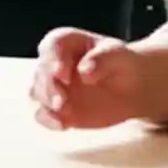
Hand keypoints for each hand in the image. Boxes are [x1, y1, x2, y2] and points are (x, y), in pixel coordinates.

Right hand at [29, 27, 144, 129]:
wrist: (131, 87)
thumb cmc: (121, 63)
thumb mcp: (117, 55)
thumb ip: (101, 59)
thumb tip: (84, 70)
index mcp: (66, 42)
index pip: (52, 45)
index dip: (53, 59)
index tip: (62, 74)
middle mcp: (52, 62)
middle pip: (41, 72)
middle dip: (48, 87)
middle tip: (61, 101)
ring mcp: (52, 86)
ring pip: (36, 92)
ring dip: (45, 102)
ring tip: (62, 111)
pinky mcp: (55, 108)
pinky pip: (43, 114)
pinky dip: (48, 120)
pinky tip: (62, 125)